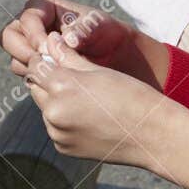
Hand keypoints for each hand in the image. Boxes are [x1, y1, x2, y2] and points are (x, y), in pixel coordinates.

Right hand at [1, 0, 134, 76]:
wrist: (114, 56)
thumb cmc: (106, 33)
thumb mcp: (99, 26)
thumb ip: (84, 28)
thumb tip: (69, 38)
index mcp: (44, 6)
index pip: (27, 17)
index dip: (34, 34)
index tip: (47, 49)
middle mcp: (32, 25)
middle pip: (9, 36)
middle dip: (22, 51)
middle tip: (41, 63)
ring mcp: (30, 46)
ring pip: (15, 56)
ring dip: (29, 66)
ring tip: (52, 72)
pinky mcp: (34, 65)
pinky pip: (24, 72)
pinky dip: (35, 78)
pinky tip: (54, 80)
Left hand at [22, 32, 169, 169]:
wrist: (153, 135)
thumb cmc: (131, 95)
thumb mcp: (98, 69)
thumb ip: (68, 56)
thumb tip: (50, 40)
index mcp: (62, 87)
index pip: (36, 66)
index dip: (44, 58)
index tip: (56, 56)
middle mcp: (54, 112)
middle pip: (37, 87)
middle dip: (49, 80)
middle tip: (73, 78)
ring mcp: (57, 133)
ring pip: (45, 108)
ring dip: (56, 101)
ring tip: (85, 99)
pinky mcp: (64, 147)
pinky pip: (55, 127)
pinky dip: (64, 120)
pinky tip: (88, 117)